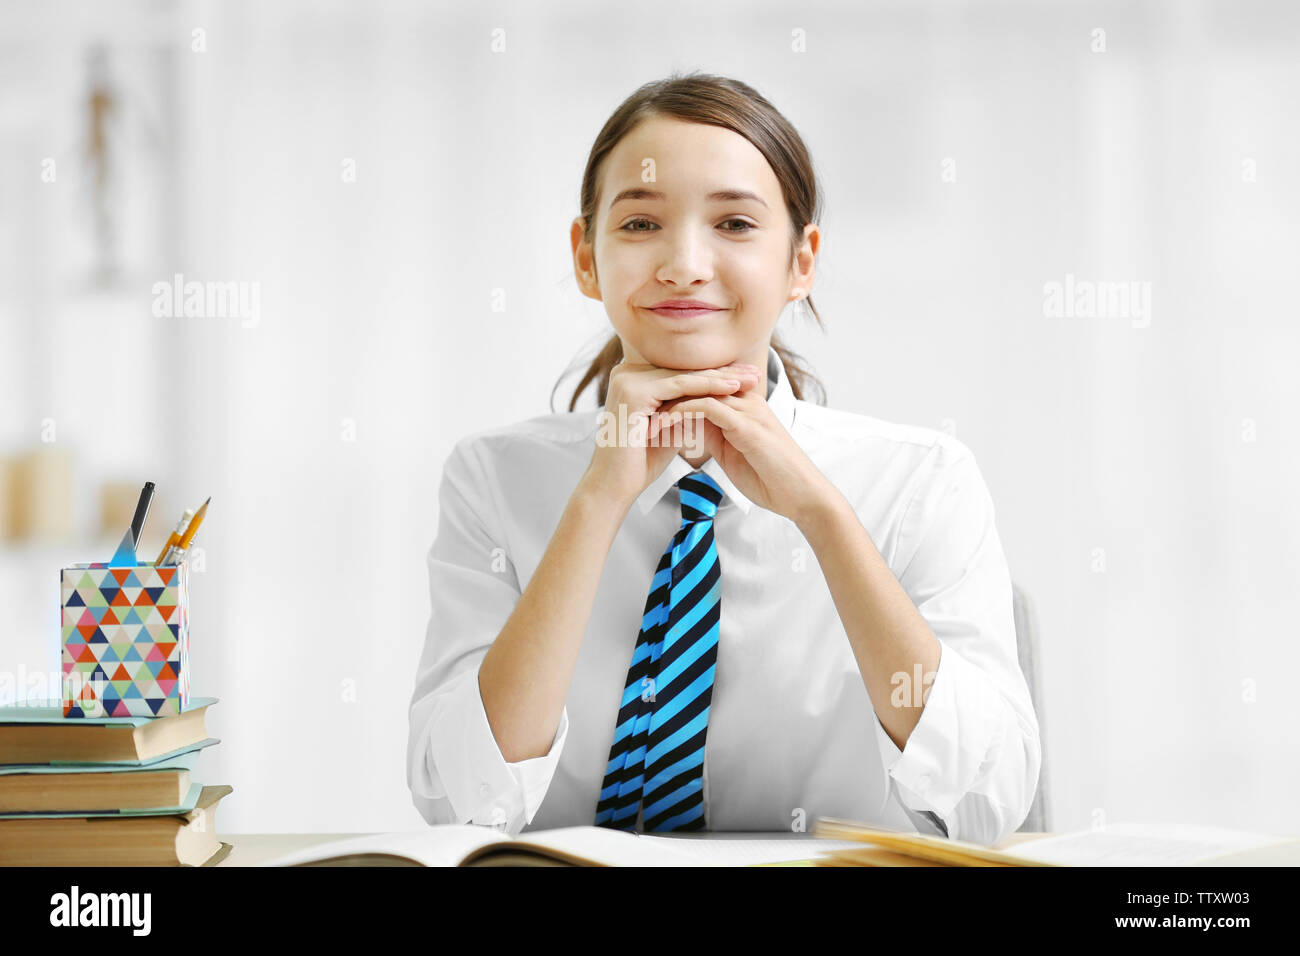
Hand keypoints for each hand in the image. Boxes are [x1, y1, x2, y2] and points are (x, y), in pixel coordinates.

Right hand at [581, 360, 763, 506]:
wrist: (614, 485)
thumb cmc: (640, 462)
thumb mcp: (670, 427)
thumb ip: (687, 409)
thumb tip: (716, 400)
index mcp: (633, 377)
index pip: (682, 374)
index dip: (716, 376)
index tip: (746, 379)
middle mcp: (626, 372)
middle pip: (685, 372)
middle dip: (724, 374)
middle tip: (756, 374)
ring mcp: (628, 379)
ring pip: (686, 377)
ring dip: (722, 379)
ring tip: (751, 380)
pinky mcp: (633, 391)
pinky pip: (680, 387)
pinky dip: (708, 387)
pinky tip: (732, 388)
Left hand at [654, 378, 836, 523]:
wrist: (801, 496)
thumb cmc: (770, 478)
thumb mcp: (732, 451)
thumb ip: (713, 434)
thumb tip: (687, 428)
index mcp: (744, 404)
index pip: (702, 387)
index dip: (672, 396)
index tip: (643, 408)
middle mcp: (747, 400)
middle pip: (698, 382)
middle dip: (664, 393)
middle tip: (634, 403)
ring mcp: (749, 410)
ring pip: (700, 390)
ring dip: (668, 401)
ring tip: (641, 414)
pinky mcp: (748, 424)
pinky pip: (708, 407)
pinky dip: (682, 413)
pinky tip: (661, 423)